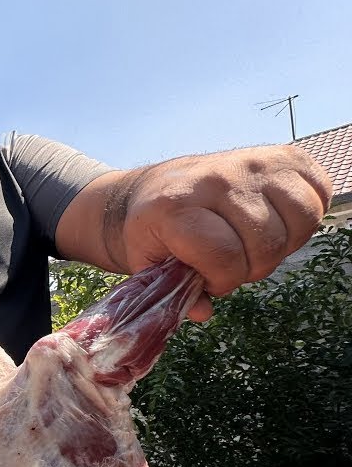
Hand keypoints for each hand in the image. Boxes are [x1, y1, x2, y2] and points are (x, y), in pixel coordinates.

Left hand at [112, 145, 330, 318]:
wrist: (157, 188)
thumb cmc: (155, 230)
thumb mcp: (148, 263)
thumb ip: (172, 292)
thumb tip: (203, 311)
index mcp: (175, 207)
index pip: (225, 257)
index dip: (222, 280)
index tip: (208, 278)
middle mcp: (216, 179)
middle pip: (266, 244)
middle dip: (250, 267)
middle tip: (230, 261)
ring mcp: (252, 163)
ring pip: (300, 220)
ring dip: (282, 244)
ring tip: (253, 244)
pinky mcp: (282, 156)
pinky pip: (319, 193)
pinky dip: (306, 216)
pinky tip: (277, 223)